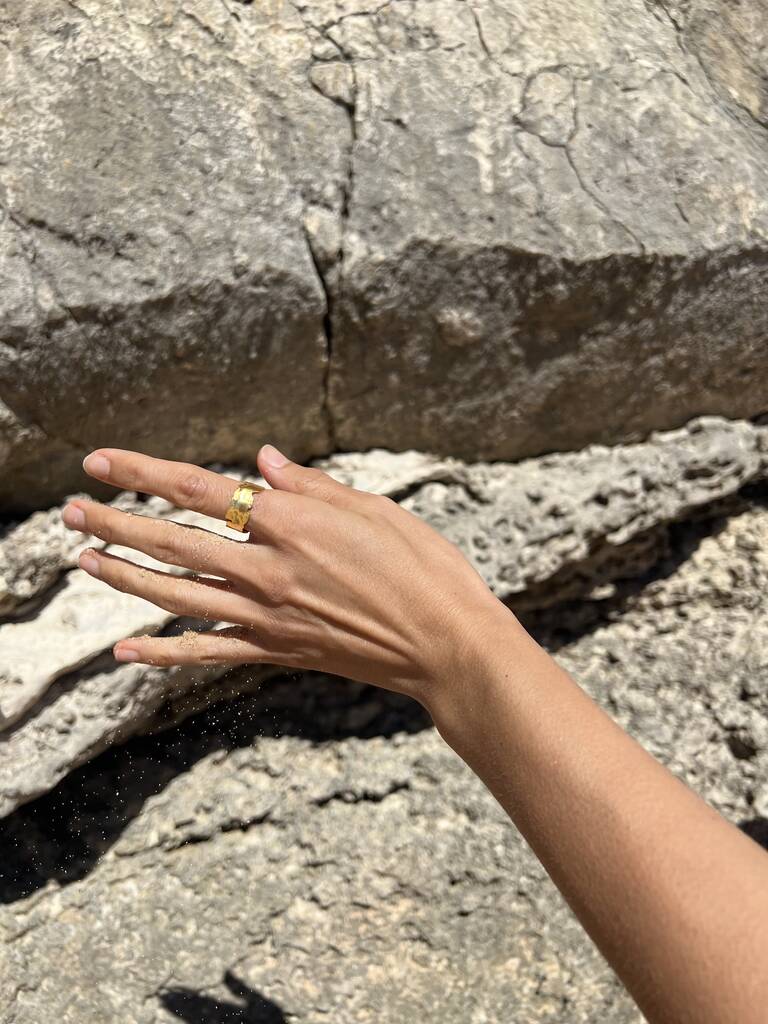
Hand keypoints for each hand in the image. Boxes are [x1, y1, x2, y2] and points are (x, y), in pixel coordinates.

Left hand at [62, 444, 507, 715]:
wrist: (448, 645)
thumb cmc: (424, 568)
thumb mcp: (375, 508)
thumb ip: (311, 486)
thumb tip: (263, 461)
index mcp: (294, 524)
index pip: (200, 490)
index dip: (144, 473)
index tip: (101, 461)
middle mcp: (270, 569)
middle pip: (173, 542)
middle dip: (115, 523)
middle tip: (70, 511)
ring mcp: (269, 616)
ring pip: (178, 594)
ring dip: (125, 578)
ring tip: (84, 562)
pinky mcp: (277, 652)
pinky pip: (208, 652)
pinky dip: (164, 653)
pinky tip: (125, 653)